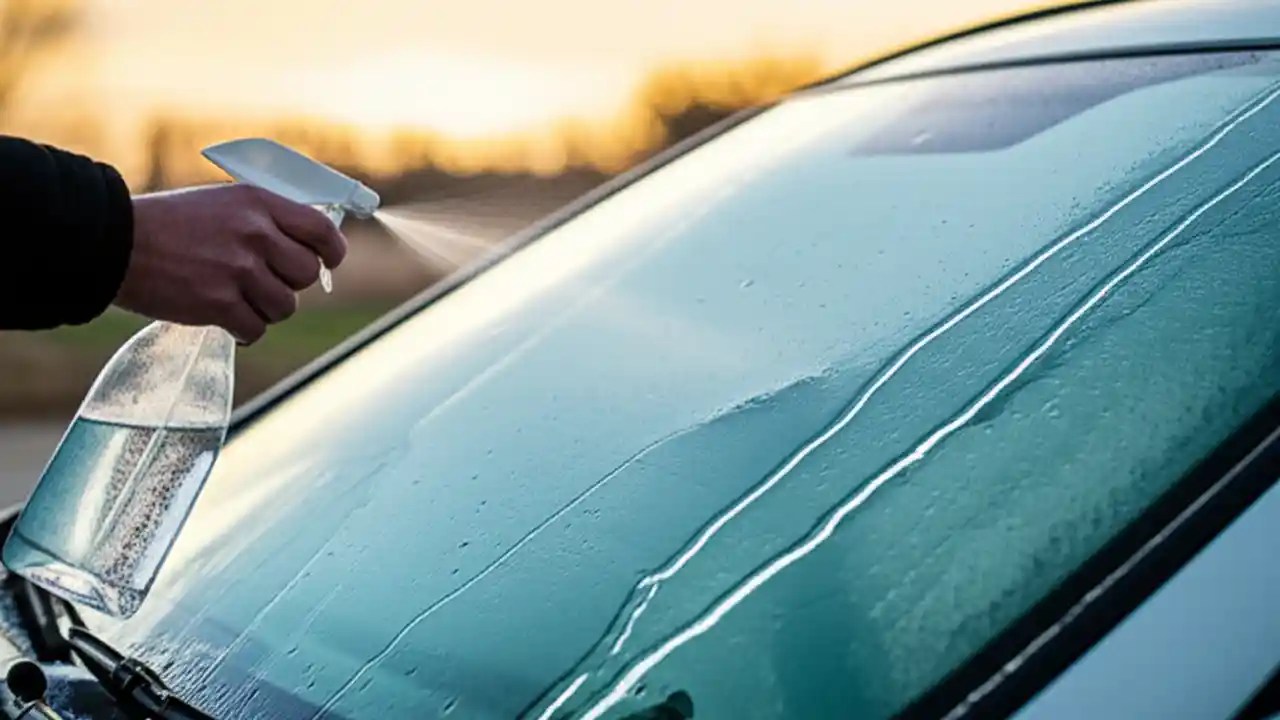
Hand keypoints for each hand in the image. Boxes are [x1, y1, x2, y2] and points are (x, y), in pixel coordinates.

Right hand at [116, 184, 347, 343]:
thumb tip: (311, 246)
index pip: (321, 229)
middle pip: (306, 275)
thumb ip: (267, 220)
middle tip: (263, 281)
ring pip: (283, 307)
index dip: (332, 251)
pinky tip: (224, 318)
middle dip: (289, 283)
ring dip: (265, 309)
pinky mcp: (218, 303)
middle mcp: (254, 234)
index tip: (328, 261)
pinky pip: (255, 329)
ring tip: (237, 298)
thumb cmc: (170, 224)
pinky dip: (243, 330)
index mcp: (259, 203)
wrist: (115, 243)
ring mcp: (237, 270)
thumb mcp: (224, 203)